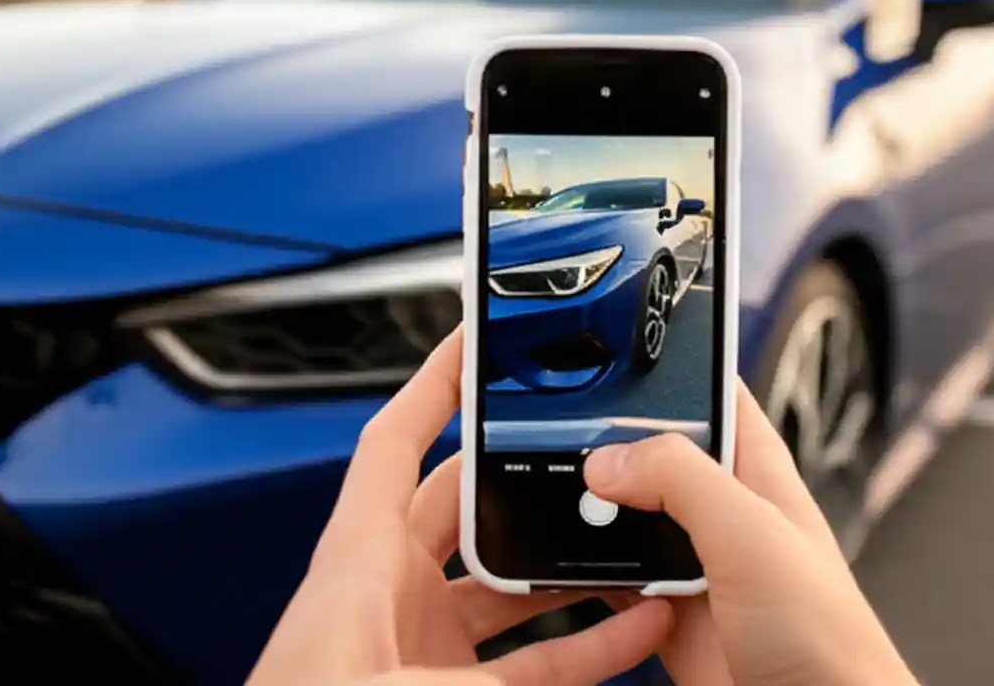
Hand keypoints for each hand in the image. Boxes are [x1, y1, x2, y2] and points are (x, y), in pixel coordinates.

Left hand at [250, 329, 672, 685]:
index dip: (435, 385)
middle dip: (526, 476)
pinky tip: (636, 626)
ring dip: (567, 565)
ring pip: (509, 584)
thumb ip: (490, 667)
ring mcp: (423, 644)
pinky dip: (584, 641)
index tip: (477, 342)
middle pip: (469, 505)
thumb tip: (570, 649)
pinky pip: (532, 655)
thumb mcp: (392, 681)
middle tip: (585, 450)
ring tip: (626, 541)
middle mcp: (391, 592)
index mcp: (357, 562)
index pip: (395, 443)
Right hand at [586, 383, 916, 685]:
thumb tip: (611, 456)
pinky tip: (564, 559)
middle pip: (654, 454)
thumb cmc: (827, 637)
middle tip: (568, 440)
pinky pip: (612, 576)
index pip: (713, 396)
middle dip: (611, 445)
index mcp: (757, 471)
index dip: (670, 375)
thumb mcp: (753, 534)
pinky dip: (583, 567)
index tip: (614, 364)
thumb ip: (683, 479)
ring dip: (592, 509)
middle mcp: (723, 511)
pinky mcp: (665, 612)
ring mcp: (693, 563)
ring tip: (557, 495)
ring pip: (626, 515)